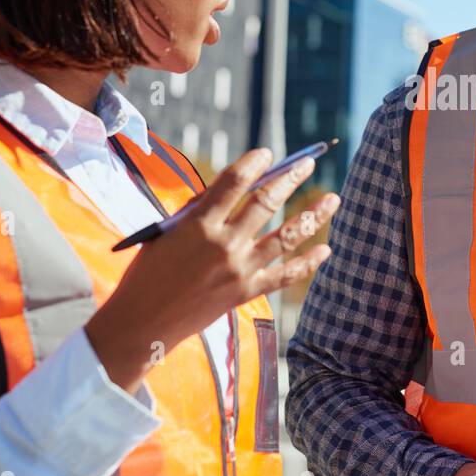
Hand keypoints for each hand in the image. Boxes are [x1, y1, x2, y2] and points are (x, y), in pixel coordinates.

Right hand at [86, 147, 339, 392]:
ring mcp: (239, 270)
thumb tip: (236, 187)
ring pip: (286, 236)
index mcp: (198, 224)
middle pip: (265, 202)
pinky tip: (325, 249)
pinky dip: (307, 263)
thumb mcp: (167, 232)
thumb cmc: (150, 272)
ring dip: (313, 216)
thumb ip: (200, 210)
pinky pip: (285, 275)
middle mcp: (223, 244)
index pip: (234, 182)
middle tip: (309, 163)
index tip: (267, 153)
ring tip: (332, 199)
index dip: (254, 163)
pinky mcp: (246, 293)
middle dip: (291, 178)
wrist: (143, 322)